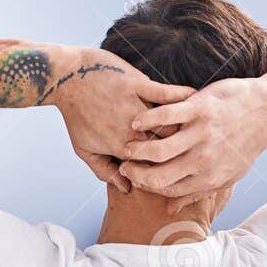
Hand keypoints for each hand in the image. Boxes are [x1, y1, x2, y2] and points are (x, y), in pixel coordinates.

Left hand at [51, 48, 191, 191]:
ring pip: (170, 124)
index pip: (151, 166)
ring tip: (199, 126)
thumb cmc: (76, 115)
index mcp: (120, 148)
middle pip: (166, 147)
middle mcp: (131, 130)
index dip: (164, 168)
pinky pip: (166, 93)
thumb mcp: (84, 149)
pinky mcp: (138, 84)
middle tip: (191, 147)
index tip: (172, 165)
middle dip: (179, 150)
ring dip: (185, 126)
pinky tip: (196, 98)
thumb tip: (126, 188)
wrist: (67, 78)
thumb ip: (104, 171)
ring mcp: (135, 107)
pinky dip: (183, 96)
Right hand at [119, 77, 266, 209]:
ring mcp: (201, 134)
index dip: (145, 186)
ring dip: (136, 149)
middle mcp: (203, 161)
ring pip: (157, 149)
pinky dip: (146, 121)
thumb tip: (171, 209)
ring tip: (127, 145)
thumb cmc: (245, 144)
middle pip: (157, 176)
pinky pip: (165, 117)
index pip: (166, 190)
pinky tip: (137, 122)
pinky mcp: (199, 109)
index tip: (135, 177)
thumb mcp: (228, 175)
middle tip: (125, 164)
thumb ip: (197, 192)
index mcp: (209, 179)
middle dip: (134, 173)